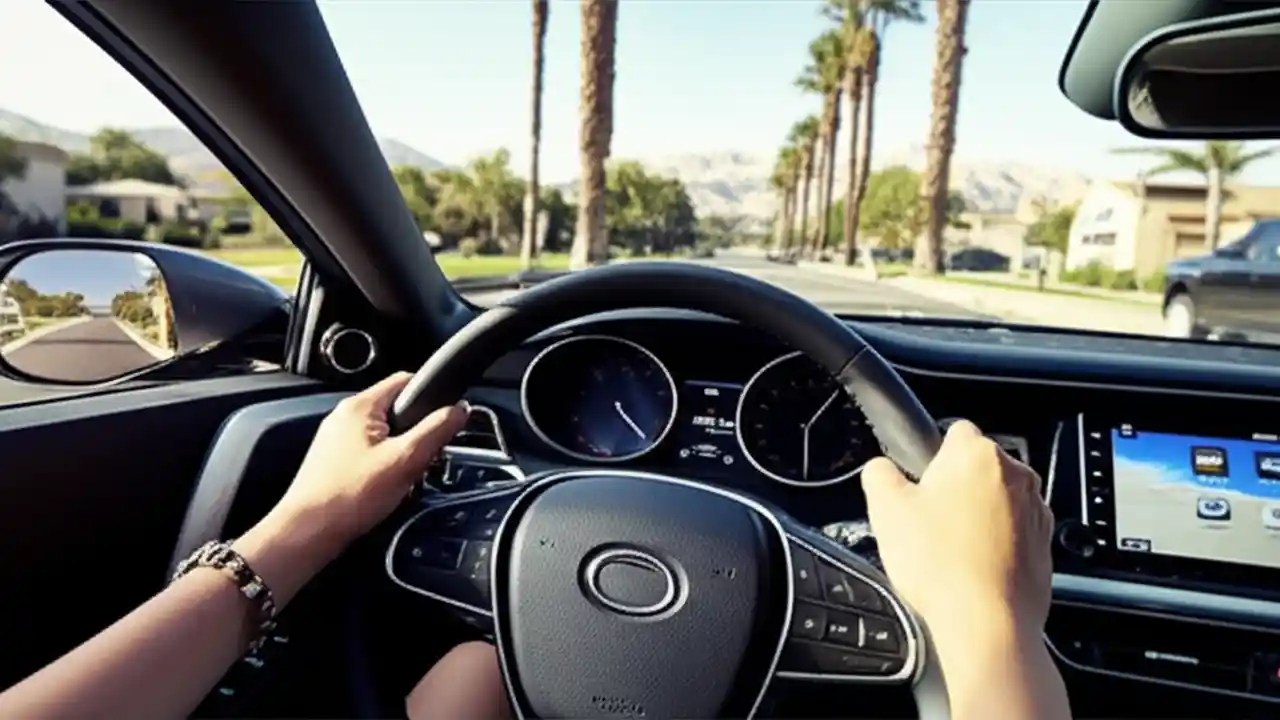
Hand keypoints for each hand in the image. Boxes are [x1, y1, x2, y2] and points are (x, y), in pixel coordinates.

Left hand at [235, 372, 467, 601]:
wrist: (308, 533)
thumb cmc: (350, 496)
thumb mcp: (405, 460)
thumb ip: (436, 430)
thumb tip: (460, 410)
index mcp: (360, 406)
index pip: (406, 380)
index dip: (432, 396)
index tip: (447, 420)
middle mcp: (344, 416)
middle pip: (396, 410)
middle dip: (417, 433)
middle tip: (425, 459)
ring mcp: (336, 439)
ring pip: (384, 435)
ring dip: (401, 453)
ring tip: (405, 478)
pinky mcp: (333, 461)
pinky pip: (370, 453)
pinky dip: (384, 466)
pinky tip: (386, 488)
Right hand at [861, 420, 1052, 653]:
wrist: (987, 621)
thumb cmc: (940, 564)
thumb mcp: (886, 510)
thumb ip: (878, 473)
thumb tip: (881, 468)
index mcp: (976, 453)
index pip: (953, 431)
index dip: (931, 458)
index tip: (919, 485)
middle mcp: (1015, 473)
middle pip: (977, 467)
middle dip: (956, 488)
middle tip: (929, 522)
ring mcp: (1036, 508)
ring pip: (998, 499)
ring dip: (978, 515)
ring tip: (952, 550)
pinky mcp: (1045, 542)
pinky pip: (1015, 530)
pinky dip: (998, 542)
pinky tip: (975, 566)